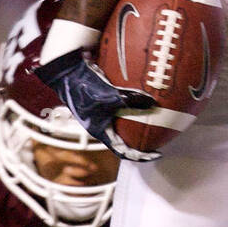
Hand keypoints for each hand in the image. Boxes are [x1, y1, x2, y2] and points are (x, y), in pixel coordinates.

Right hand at [36, 50, 160, 161]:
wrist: (68, 70)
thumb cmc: (85, 87)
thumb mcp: (110, 96)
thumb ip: (132, 100)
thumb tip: (153, 103)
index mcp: (101, 131)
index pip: (123, 151)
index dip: (140, 156)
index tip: (156, 153)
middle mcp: (101, 124)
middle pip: (125, 138)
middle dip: (142, 139)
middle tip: (159, 136)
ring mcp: (102, 111)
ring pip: (124, 120)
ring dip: (139, 119)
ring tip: (156, 115)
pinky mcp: (103, 98)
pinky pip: (122, 104)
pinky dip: (134, 101)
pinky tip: (147, 92)